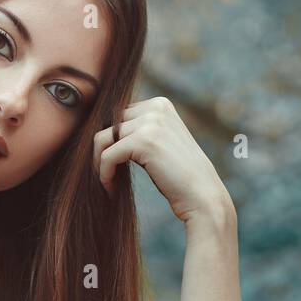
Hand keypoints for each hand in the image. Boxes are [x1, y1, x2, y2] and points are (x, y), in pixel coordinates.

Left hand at [93, 95, 233, 226]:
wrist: (201, 195)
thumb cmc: (178, 177)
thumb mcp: (159, 144)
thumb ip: (138, 131)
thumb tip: (100, 134)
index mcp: (160, 104)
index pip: (117, 116)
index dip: (109, 142)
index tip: (111, 165)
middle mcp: (156, 107)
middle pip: (106, 125)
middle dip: (101, 151)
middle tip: (106, 175)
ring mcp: (151, 122)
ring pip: (101, 139)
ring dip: (99, 164)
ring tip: (108, 183)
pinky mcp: (144, 141)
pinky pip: (107, 156)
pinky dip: (104, 174)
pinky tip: (111, 188)